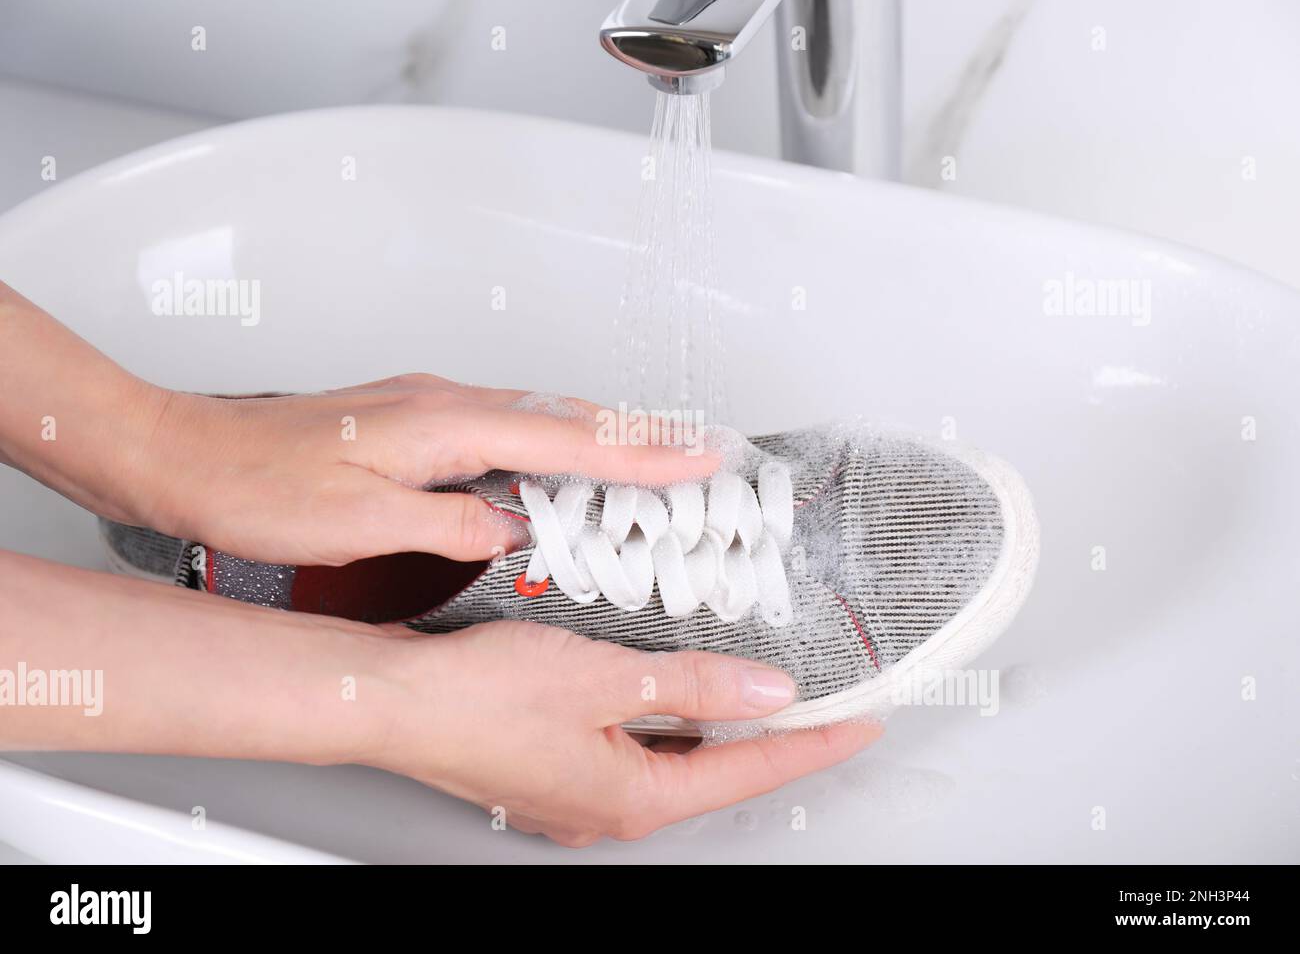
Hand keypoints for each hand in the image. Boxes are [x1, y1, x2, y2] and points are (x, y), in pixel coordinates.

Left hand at [137, 373, 717, 565]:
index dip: (640, 452)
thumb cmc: (258, 487)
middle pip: (564, 413)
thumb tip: (513, 530)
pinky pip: (504, 418)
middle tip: (699, 450)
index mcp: (443, 424)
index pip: (566, 440)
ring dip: (598, 432)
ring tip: (651, 452)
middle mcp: (443, 400)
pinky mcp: (411, 414)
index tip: (699, 455)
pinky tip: (555, 454)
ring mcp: (428, 401)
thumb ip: (450, 525)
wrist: (187, 454)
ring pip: (536, 412)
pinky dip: (549, 435)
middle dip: (639, 432)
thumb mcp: (361, 524)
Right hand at [367, 620, 882, 845]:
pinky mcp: (552, 762)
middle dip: (769, 734)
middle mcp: (608, 804)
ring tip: (752, 676)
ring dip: (712, 717)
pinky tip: (665, 676)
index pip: (749, 772)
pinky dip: (662, 710)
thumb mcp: (606, 677)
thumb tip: (765, 691)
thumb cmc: (477, 698)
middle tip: (818, 696)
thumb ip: (693, 684)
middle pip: (714, 769)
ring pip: (670, 752)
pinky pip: (629, 740)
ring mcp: (578, 787)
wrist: (388, 701)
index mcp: (632, 797)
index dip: (811, 744)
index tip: (859, 723)